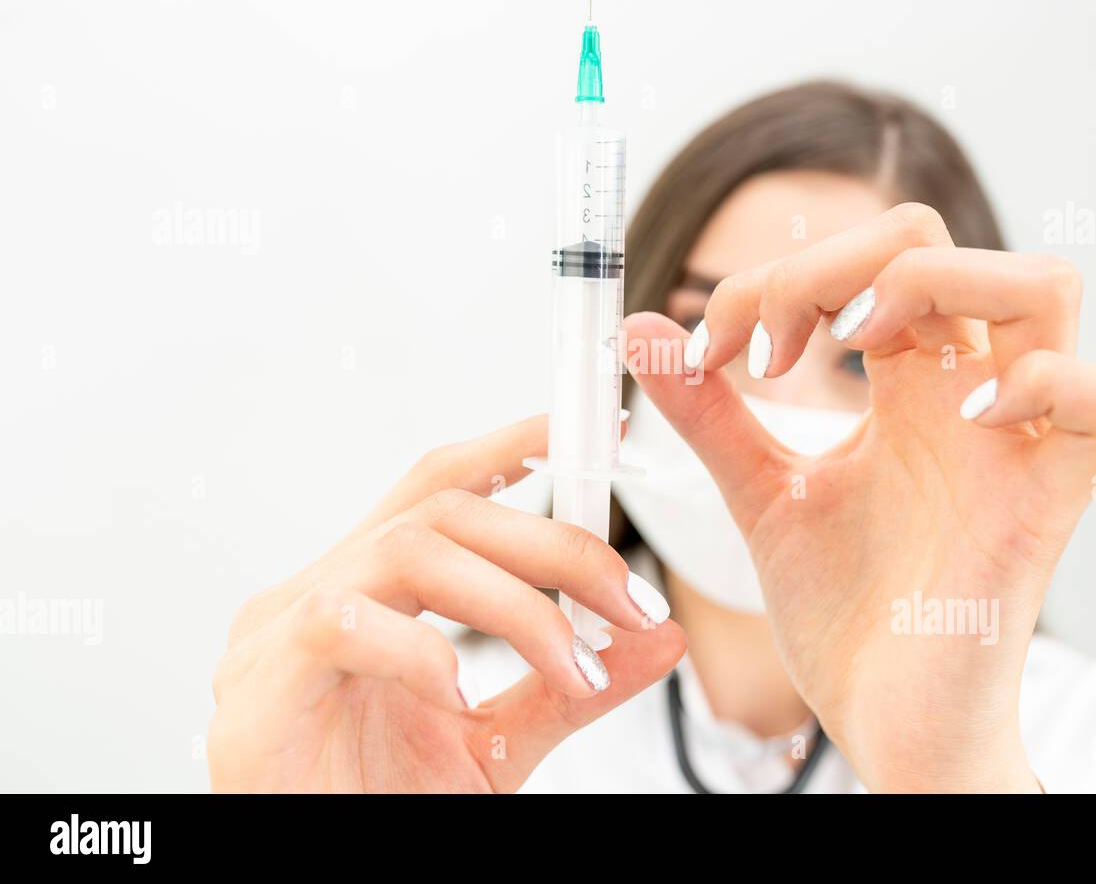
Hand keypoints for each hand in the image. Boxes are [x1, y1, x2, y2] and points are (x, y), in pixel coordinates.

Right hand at [208, 416, 684, 791]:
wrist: (314, 876)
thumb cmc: (381, 807)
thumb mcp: (501, 739)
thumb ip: (571, 684)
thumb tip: (662, 637)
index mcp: (367, 592)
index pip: (439, 489)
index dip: (513, 446)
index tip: (592, 431)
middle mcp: (318, 593)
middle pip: (441, 510)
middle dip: (553, 543)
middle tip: (630, 598)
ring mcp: (276, 632)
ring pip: (407, 551)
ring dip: (513, 602)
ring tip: (572, 664)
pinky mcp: (258, 684)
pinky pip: (341, 624)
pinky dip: (419, 652)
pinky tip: (460, 692)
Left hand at [624, 203, 1095, 791]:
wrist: (884, 721)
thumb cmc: (846, 614)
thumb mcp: (763, 495)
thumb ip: (710, 416)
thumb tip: (641, 333)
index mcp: (908, 382)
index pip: (867, 258)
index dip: (773, 278)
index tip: (705, 354)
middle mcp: (967, 392)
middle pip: (938, 245)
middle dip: (831, 265)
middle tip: (768, 349)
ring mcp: (1019, 442)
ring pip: (1048, 287)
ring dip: (934, 287)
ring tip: (853, 350)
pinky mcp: (1052, 506)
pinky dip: (1053, 383)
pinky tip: (967, 416)